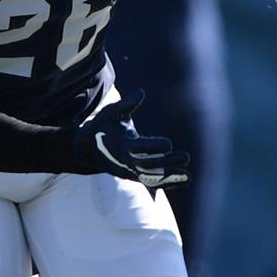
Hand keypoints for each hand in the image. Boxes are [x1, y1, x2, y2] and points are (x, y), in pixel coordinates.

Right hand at [73, 97, 190, 188]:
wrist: (88, 148)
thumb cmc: (103, 126)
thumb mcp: (111, 112)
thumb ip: (126, 104)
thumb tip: (141, 93)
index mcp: (122, 144)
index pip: (140, 148)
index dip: (154, 147)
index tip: (169, 144)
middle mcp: (126, 161)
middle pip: (149, 165)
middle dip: (167, 163)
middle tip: (186, 157)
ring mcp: (129, 171)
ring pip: (151, 177)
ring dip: (170, 177)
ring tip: (188, 177)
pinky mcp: (133, 176)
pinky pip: (151, 183)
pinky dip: (167, 183)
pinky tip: (183, 181)